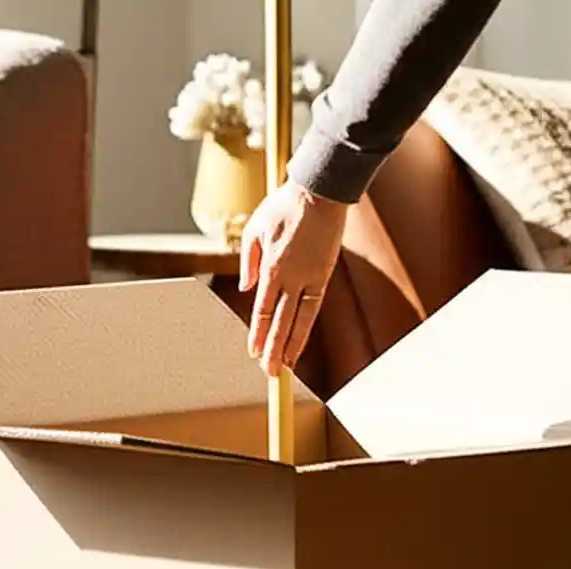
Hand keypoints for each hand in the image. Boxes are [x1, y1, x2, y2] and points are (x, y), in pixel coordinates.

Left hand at [239, 179, 346, 376]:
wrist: (320, 192)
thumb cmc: (284, 207)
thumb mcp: (255, 229)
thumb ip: (249, 261)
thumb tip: (247, 289)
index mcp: (272, 266)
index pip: (262, 309)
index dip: (258, 334)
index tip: (254, 352)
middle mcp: (291, 277)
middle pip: (281, 321)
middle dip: (274, 349)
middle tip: (270, 374)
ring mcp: (310, 278)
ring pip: (300, 320)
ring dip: (292, 345)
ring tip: (286, 367)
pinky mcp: (323, 275)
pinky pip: (314, 308)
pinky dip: (307, 327)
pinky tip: (301, 342)